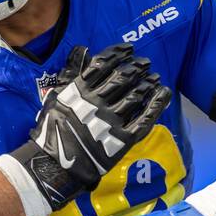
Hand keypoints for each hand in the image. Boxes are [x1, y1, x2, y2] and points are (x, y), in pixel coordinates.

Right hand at [10, 43, 171, 212]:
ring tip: (154, 77)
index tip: (129, 49)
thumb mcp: (56, 97)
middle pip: (123, 78)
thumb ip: (70, 73)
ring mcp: (110, 122)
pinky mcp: (122, 140)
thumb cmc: (52, 131)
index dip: (119, 54)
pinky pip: (144, 119)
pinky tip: (163, 93)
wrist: (55, 165)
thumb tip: (83, 50)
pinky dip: (156, 104)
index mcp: (79, 91)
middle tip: (145, 63)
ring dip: (147, 83)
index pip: (104, 64)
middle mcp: (97, 103)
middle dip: (136, 67)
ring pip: (135, 96)